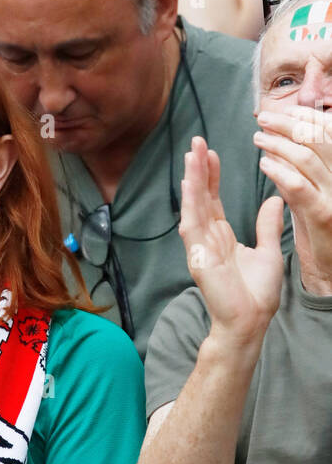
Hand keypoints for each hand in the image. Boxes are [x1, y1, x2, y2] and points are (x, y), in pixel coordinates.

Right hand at [180, 136, 283, 345]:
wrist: (251, 321)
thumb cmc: (257, 294)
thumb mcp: (269, 251)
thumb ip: (267, 226)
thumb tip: (274, 200)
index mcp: (221, 236)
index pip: (213, 199)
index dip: (212, 176)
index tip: (211, 152)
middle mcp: (207, 238)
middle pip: (200, 197)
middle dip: (198, 169)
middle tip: (196, 142)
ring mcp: (200, 246)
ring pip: (194, 206)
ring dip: (192, 179)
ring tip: (191, 153)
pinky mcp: (199, 256)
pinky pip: (192, 225)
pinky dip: (191, 203)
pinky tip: (190, 183)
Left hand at [255, 106, 331, 286]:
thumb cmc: (321, 232)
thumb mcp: (311, 195)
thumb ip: (299, 173)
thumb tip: (279, 151)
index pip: (328, 134)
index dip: (306, 118)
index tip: (285, 110)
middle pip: (317, 140)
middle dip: (289, 125)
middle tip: (264, 118)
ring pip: (308, 158)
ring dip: (280, 144)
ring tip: (259, 138)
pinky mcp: (324, 215)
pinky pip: (300, 187)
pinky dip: (281, 172)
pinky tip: (264, 164)